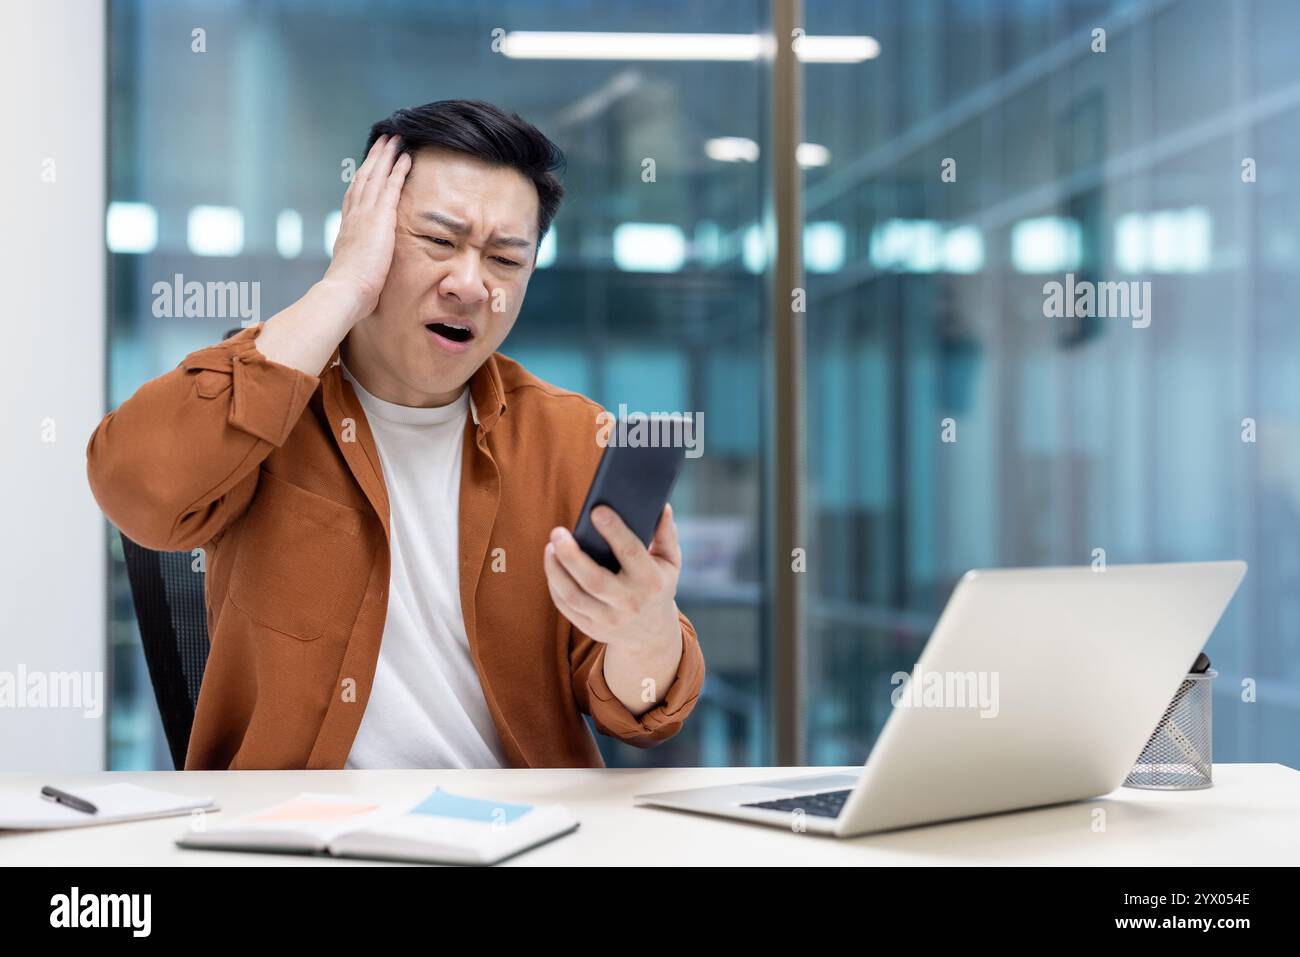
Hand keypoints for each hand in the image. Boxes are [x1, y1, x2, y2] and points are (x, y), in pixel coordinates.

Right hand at [322, 133, 411, 323]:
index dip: (363, 178)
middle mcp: (354, 216)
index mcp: (348, 228)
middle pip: (364, 178)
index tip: (369, 165)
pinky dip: (397, 170)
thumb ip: (361, 264)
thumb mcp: (355, 272)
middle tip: (383, 140)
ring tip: (395, 139)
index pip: (356, 196)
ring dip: (386, 156)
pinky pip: (390, 186)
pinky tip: (406, 157)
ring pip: (376, 176)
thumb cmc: (350, 291)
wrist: (345, 291)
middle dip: (374, 159)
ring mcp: (365, 214)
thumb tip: (365, 274)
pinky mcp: (379, 217)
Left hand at [544, 504, 681, 656]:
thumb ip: (665, 533)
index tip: (597, 511)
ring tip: (551, 547)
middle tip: (558, 533)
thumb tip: (663, 506)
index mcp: (651, 582)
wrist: (651, 633)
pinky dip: (555, 585)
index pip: (631, 553)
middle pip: (594, 580)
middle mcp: (630, 603)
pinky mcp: (591, 629)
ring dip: (556, 570)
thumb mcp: (670, 562)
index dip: (614, 531)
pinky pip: (566, 606)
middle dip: (571, 555)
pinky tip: (553, 566)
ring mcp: (609, 620)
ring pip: (573, 596)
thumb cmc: (657, 585)